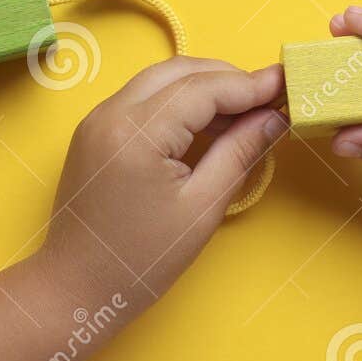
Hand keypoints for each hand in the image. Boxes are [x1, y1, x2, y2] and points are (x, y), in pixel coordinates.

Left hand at [39, 57, 285, 313]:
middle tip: (270, 100)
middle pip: (180, 71)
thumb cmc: (140, 261)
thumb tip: (274, 117)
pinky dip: (179, 102)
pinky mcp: (95, 131)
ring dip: (204, 88)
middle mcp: (110, 112)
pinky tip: (208, 125)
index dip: (249, 85)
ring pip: (161, 80)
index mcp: (135, 131)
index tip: (287, 84)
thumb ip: (240, 153)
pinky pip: (144, 99)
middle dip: (228, 79)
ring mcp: (97, 119)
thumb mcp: (202, 208)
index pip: (202, 88)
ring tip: (245, 115)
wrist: (73, 289)